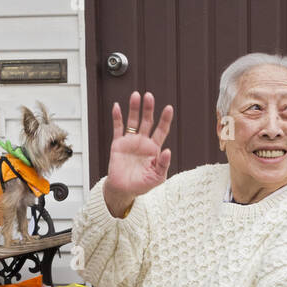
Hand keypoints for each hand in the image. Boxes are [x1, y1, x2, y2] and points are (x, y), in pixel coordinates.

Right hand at [103, 91, 173, 216]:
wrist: (123, 190)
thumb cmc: (142, 185)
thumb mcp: (157, 177)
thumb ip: (163, 164)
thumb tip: (168, 151)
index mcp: (154, 149)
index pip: (161, 130)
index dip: (165, 119)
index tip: (169, 108)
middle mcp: (143, 142)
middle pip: (147, 121)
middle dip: (148, 109)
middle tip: (149, 96)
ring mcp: (130, 141)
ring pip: (133, 121)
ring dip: (134, 108)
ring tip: (136, 95)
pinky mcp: (118, 144)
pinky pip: (117, 128)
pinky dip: (117, 117)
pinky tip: (117, 107)